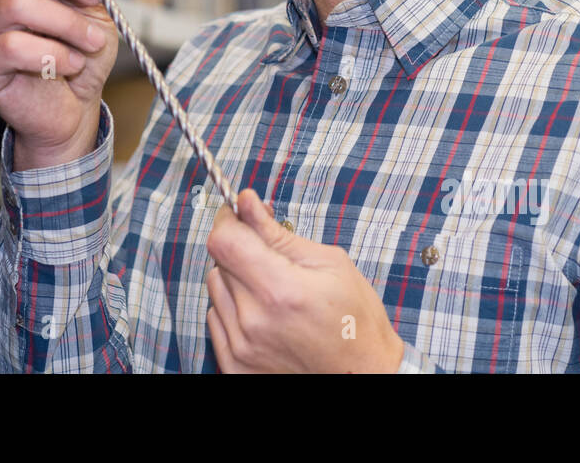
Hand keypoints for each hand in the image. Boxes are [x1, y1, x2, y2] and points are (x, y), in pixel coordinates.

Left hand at [204, 189, 404, 372]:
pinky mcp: (235, 365)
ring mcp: (241, 348)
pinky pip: (216, 320)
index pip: (224, 241)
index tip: (240, 215)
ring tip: (272, 291)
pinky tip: (264, 315)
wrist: (363, 376)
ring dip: (236, 281)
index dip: (229, 220)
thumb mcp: (330, 263)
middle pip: (219, 262)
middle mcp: (254, 322)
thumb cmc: (355, 322)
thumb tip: (247, 203)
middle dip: (241, 249)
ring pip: (216, 289)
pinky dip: (234, 310)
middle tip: (270, 256)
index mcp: (281, 290)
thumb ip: (279, 233)